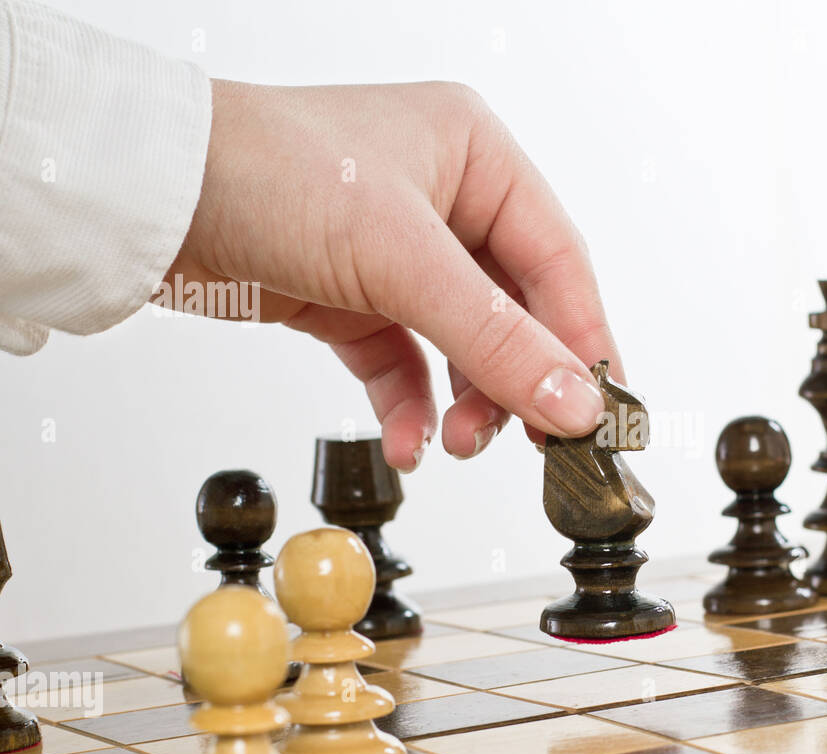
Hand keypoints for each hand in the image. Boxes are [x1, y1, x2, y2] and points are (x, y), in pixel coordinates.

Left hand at [159, 79, 622, 469]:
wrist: (145, 199)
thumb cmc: (264, 173)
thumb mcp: (400, 257)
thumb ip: (496, 338)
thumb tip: (577, 401)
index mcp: (476, 154)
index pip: (558, 259)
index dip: (583, 338)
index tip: (599, 407)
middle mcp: (445, 198)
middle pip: (515, 310)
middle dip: (519, 380)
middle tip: (533, 441)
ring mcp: (398, 252)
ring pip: (464, 345)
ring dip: (467, 403)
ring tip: (458, 444)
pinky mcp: (353, 298)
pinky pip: (406, 364)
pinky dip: (411, 407)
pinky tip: (408, 443)